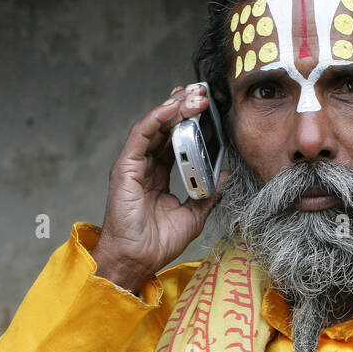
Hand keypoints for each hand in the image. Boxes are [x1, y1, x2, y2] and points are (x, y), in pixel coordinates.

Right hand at [90, 83, 232, 293]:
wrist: (138, 260)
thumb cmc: (158, 243)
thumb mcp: (194, 215)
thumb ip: (209, 193)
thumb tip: (227, 175)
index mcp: (159, 174)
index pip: (175, 139)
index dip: (190, 121)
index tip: (208, 107)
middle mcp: (145, 165)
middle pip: (165, 127)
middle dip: (184, 106)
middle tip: (203, 92)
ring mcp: (134, 164)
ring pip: (154, 125)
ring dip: (174, 107)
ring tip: (194, 96)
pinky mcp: (125, 166)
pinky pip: (142, 134)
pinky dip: (158, 117)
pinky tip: (173, 107)